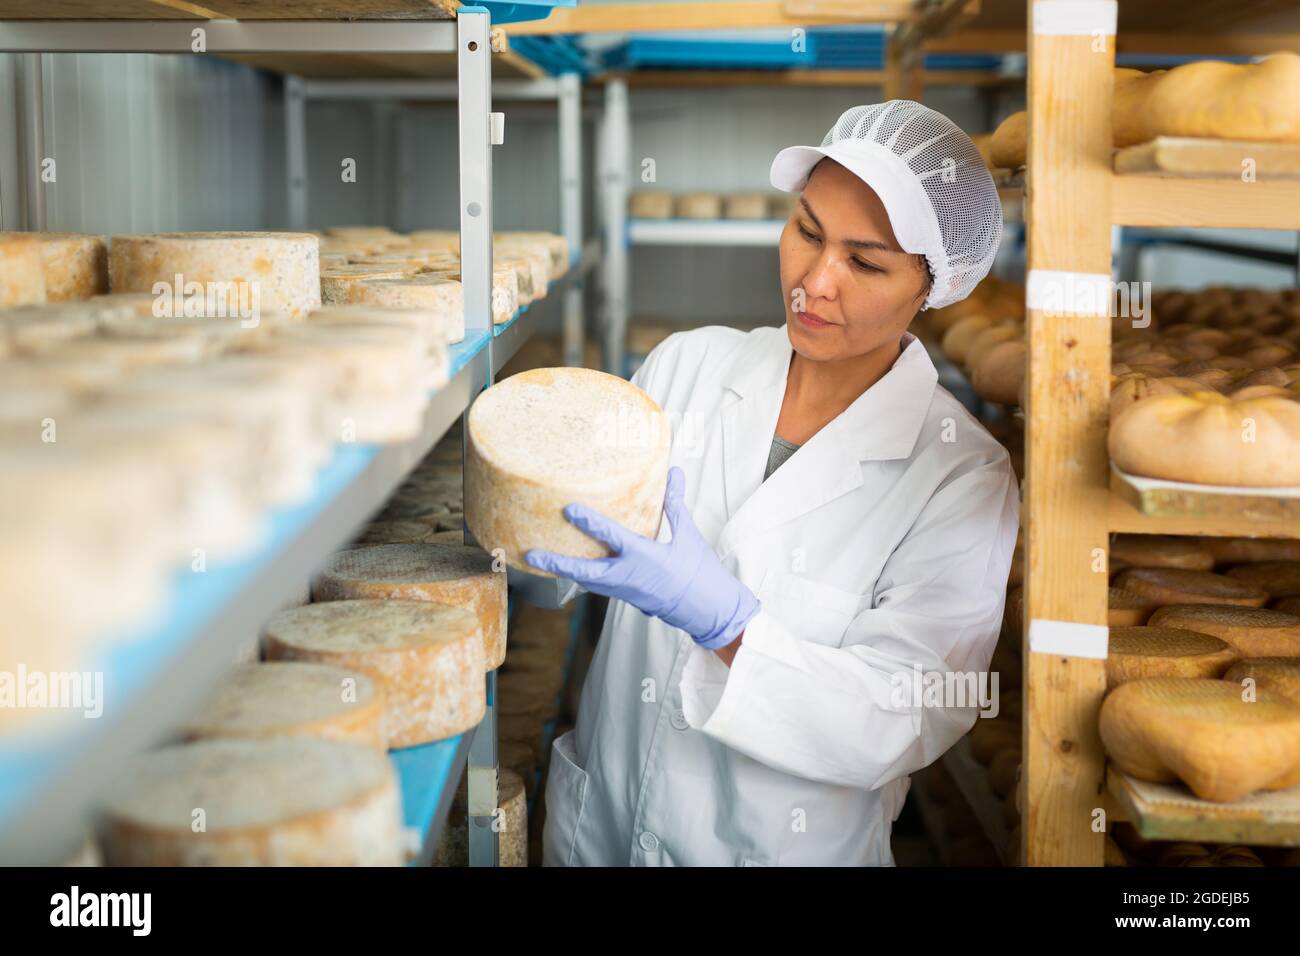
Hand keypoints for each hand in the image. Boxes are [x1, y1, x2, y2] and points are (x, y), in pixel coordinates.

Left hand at [525, 467, 759, 649]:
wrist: (706, 610)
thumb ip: (674, 504)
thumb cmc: (699, 573)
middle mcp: (627, 576)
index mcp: (644, 557)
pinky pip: (595, 584)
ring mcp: (623, 589)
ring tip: (537, 558)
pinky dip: (580, 574)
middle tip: (530, 554)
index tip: (568, 508)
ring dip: (562, 569)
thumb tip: (673, 472)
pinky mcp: (624, 595)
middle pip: (582, 570)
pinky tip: (569, 565)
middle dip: (555, 562)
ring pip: (585, 579)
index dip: (589, 522)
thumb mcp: (688, 536)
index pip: (611, 536)